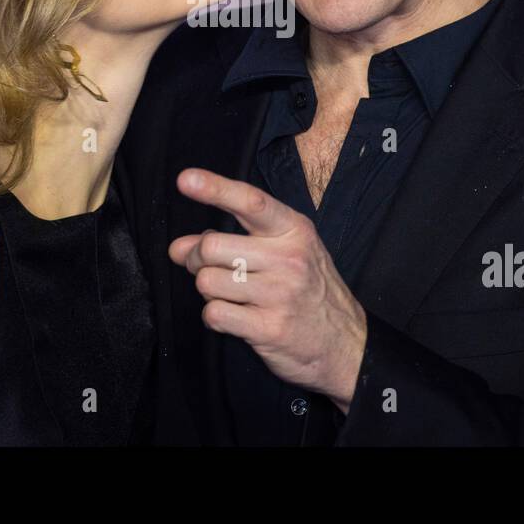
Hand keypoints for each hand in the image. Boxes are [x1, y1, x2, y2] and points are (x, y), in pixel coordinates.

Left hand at [168, 167, 367, 412]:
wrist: (345, 344)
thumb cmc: (308, 291)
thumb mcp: (282, 254)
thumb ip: (230, 242)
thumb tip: (178, 247)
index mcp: (293, 231)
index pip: (250, 202)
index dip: (214, 188)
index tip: (185, 179)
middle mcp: (289, 258)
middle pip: (211, 247)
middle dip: (196, 259)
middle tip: (206, 268)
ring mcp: (280, 294)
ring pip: (207, 282)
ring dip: (208, 291)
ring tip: (230, 295)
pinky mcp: (269, 328)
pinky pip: (215, 314)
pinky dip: (215, 317)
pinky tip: (235, 317)